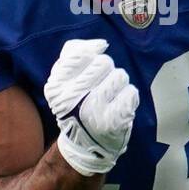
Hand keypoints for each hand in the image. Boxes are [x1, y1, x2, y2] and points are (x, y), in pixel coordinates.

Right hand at [43, 39, 138, 176]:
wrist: (84, 144)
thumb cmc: (76, 105)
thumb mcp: (63, 79)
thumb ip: (73, 54)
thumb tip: (100, 44)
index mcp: (56, 86)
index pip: (82, 54)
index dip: (92, 56)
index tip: (92, 68)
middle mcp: (71, 98)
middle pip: (104, 63)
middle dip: (107, 72)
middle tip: (101, 88)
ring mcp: (92, 111)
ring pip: (120, 76)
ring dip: (119, 85)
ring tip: (110, 98)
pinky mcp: (112, 122)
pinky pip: (131, 93)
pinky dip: (128, 98)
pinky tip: (118, 108)